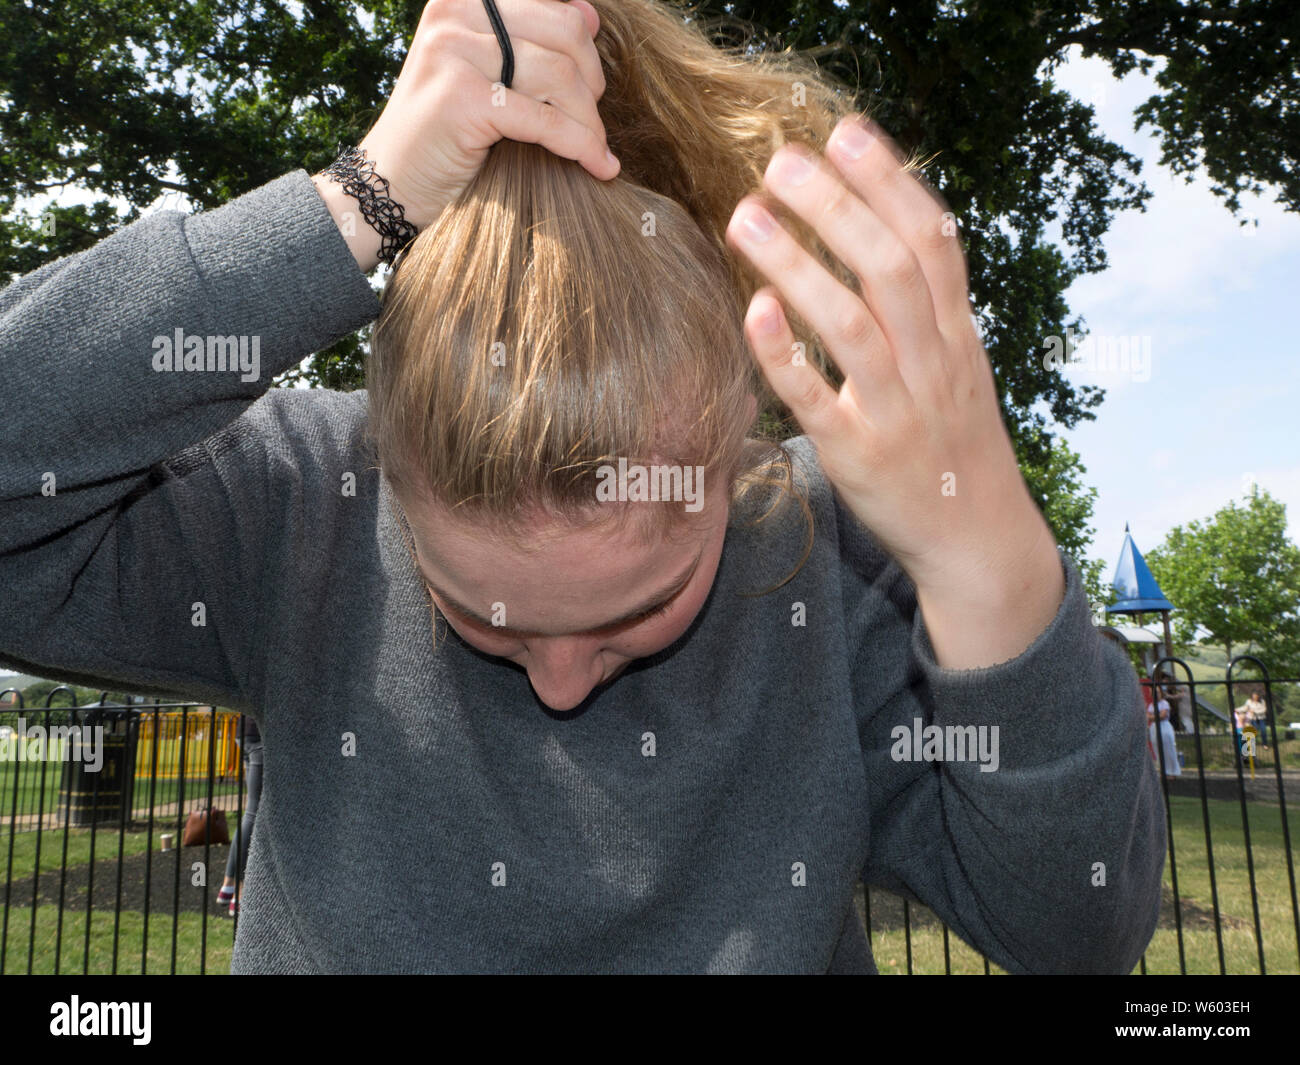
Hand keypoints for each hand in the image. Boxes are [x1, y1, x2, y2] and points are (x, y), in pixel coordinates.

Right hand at [317, 0, 618, 269]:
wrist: (391, 185)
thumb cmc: (447, 133)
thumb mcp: (487, 72)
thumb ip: (531, 40)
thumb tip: (590, 16)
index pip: (553, 7)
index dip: (584, 47)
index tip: (592, 86)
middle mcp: (455, 13)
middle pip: (564, 33)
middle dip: (592, 83)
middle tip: (593, 122)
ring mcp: (454, 51)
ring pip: (560, 75)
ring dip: (590, 121)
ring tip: (596, 150)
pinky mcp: (462, 98)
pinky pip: (545, 120)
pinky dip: (582, 145)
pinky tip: (600, 166)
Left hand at [724, 117, 1063, 668]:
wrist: (978, 540)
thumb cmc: (954, 443)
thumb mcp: (958, 367)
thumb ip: (925, 308)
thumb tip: (878, 232)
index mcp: (958, 336)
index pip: (934, 242)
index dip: (892, 183)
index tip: (847, 132)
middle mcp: (934, 365)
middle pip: (892, 269)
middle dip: (837, 207)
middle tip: (781, 161)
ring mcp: (898, 411)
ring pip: (854, 326)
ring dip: (799, 267)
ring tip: (748, 217)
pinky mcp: (859, 457)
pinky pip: (819, 401)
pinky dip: (787, 356)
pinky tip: (754, 311)